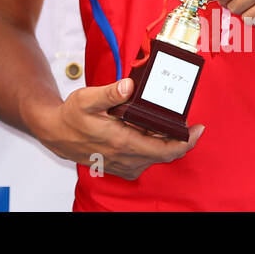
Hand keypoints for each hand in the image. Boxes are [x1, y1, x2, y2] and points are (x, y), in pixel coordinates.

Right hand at [30, 78, 201, 179]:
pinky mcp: (121, 167)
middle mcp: (126, 158)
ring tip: (163, 122)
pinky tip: (147, 132)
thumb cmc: (71, 116)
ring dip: (164, 142)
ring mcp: (124, 165)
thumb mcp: (86, 99)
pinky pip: (145, 160)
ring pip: (155, 157)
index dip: (187, 141)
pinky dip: (152, 148)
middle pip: (165, 154)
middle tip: (187, 123)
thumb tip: (128, 86)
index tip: (199, 129)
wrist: (55, 134)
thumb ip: (109, 92)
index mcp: (123, 142)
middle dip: (179, 139)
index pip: (166, 149)